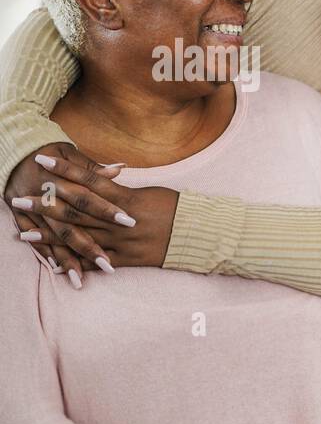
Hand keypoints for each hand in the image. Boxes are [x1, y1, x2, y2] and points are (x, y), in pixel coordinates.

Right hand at [7, 143, 118, 279]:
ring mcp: (29, 209)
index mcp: (59, 178)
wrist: (14, 152)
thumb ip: (93, 169)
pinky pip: (33, 239)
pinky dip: (45, 254)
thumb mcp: (71, 155)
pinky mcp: (20, 217)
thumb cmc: (52, 153)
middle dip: (88, 245)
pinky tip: (59, 270)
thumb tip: (120, 169)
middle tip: (108, 264)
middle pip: (69, 223)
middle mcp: (44, 195)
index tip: (129, 222)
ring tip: (81, 280)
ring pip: (51, 237)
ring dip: (66, 258)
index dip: (107, 209)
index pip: (87, 196)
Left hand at [7, 145, 178, 281]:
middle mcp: (119, 220)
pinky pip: (95, 262)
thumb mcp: (150, 193)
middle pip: (75, 210)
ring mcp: (121, 241)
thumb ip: (122, 191)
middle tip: (18, 197)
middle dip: (45, 203)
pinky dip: (74, 263)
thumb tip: (103, 180)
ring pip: (79, 237)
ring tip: (24, 232)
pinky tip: (54, 263)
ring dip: (50, 235)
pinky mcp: (126, 259)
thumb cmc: (177, 209)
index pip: (88, 180)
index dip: (63, 170)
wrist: (200, 234)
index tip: (41, 160)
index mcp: (126, 199)